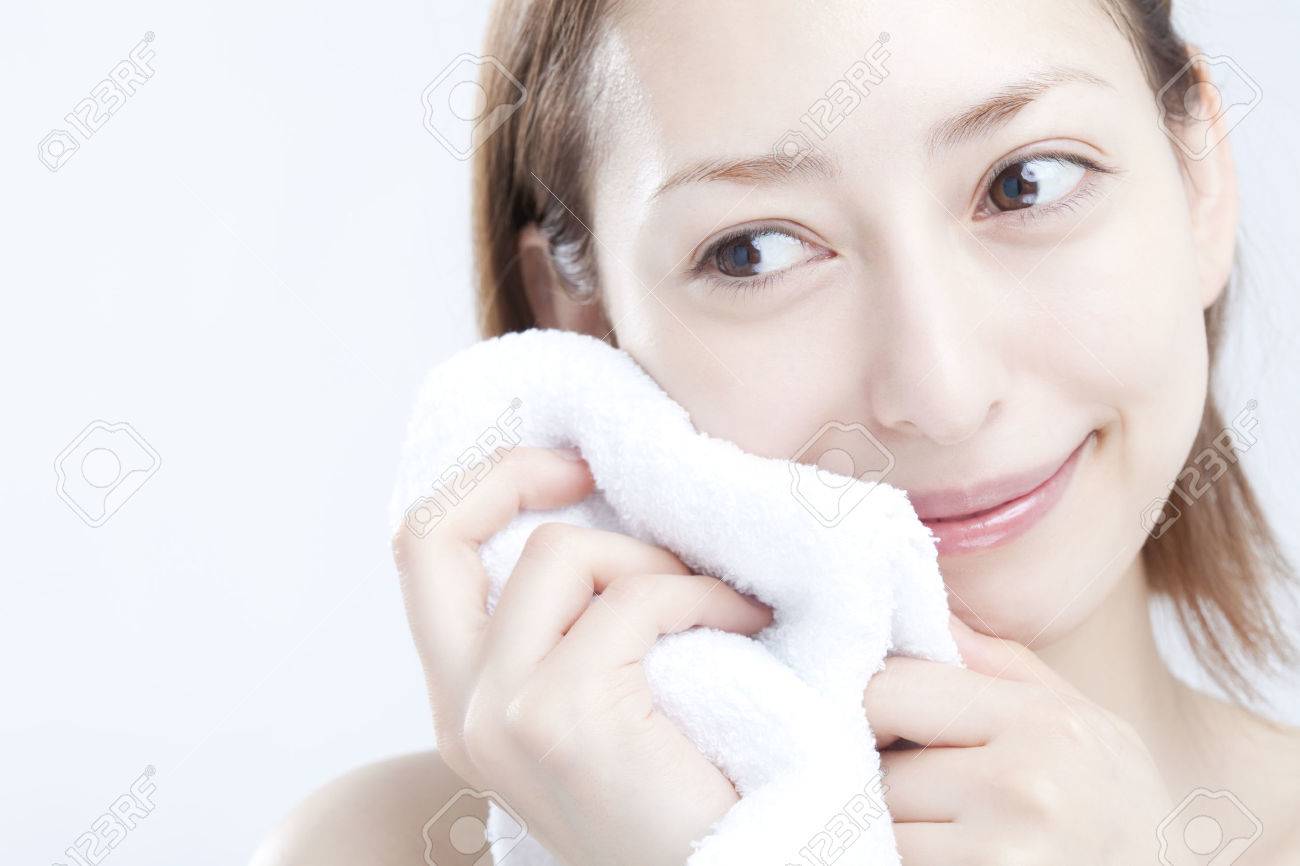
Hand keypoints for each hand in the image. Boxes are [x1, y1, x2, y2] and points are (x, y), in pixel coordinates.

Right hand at [392, 447, 771, 865]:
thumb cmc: (677, 798)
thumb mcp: (597, 705)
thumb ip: (567, 629)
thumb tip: (599, 504)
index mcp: (465, 704)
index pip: (421, 554)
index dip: (483, 487)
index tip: (567, 473)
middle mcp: (464, 710)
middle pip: (436, 532)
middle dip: (518, 472)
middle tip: (597, 472)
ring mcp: (503, 713)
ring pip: (559, 552)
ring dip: (652, 557)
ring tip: (708, 599)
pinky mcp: (564, 715)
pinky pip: (638, 598)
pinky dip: (703, 595)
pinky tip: (743, 625)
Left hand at [864, 615, 1172, 864]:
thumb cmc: (1120, 814)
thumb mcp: (1085, 725)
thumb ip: (1000, 666)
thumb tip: (928, 613)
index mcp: (1042, 722)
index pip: (890, 689)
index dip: (871, 707)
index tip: (887, 728)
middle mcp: (1020, 785)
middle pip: (876, 760)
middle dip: (884, 770)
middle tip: (925, 786)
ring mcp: (999, 853)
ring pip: (877, 818)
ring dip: (892, 821)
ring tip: (945, 826)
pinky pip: (892, 859)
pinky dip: (898, 855)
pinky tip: (950, 851)